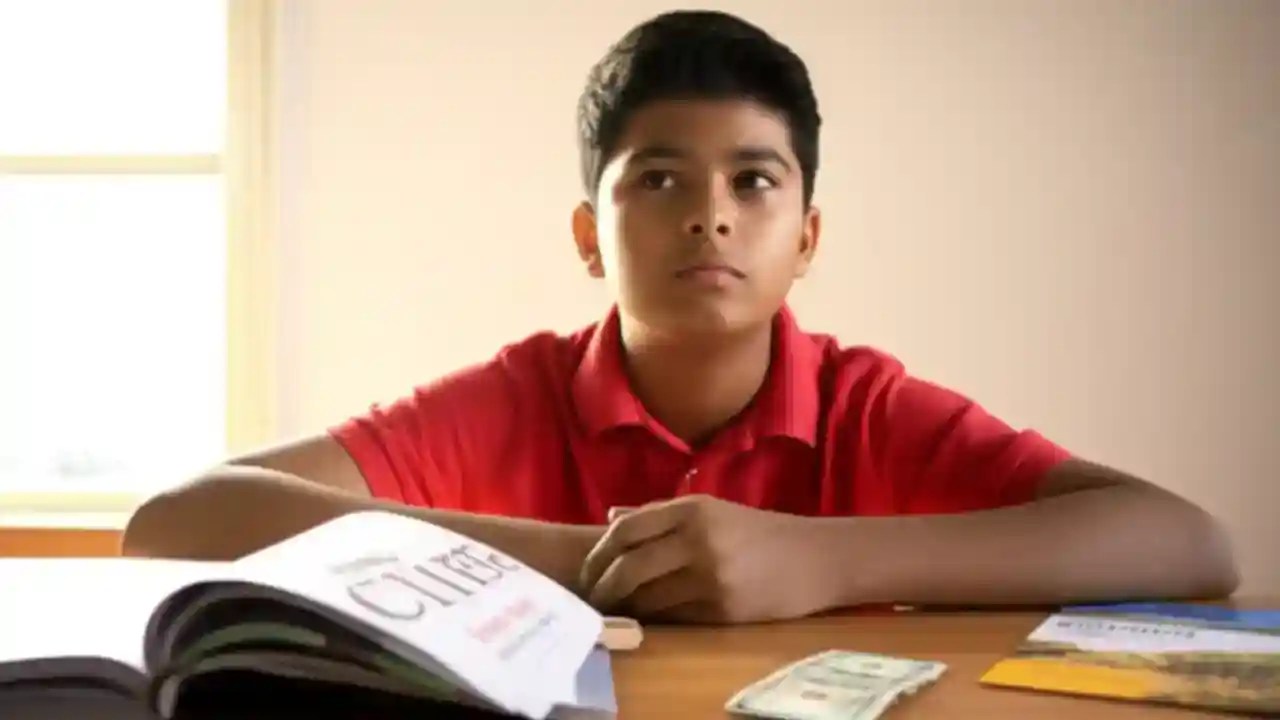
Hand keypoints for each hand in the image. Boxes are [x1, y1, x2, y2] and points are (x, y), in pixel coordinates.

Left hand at [578, 495, 823, 623]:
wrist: (814, 559)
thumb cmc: (757, 533)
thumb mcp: (711, 511)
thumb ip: (660, 514)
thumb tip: (611, 517)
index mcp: (692, 509)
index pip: (626, 530)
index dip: (598, 553)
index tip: (588, 568)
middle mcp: (698, 540)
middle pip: (628, 567)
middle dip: (602, 587)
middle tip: (593, 598)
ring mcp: (710, 577)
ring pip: (646, 597)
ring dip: (625, 607)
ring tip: (617, 608)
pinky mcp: (722, 609)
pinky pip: (673, 617)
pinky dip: (654, 618)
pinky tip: (649, 616)